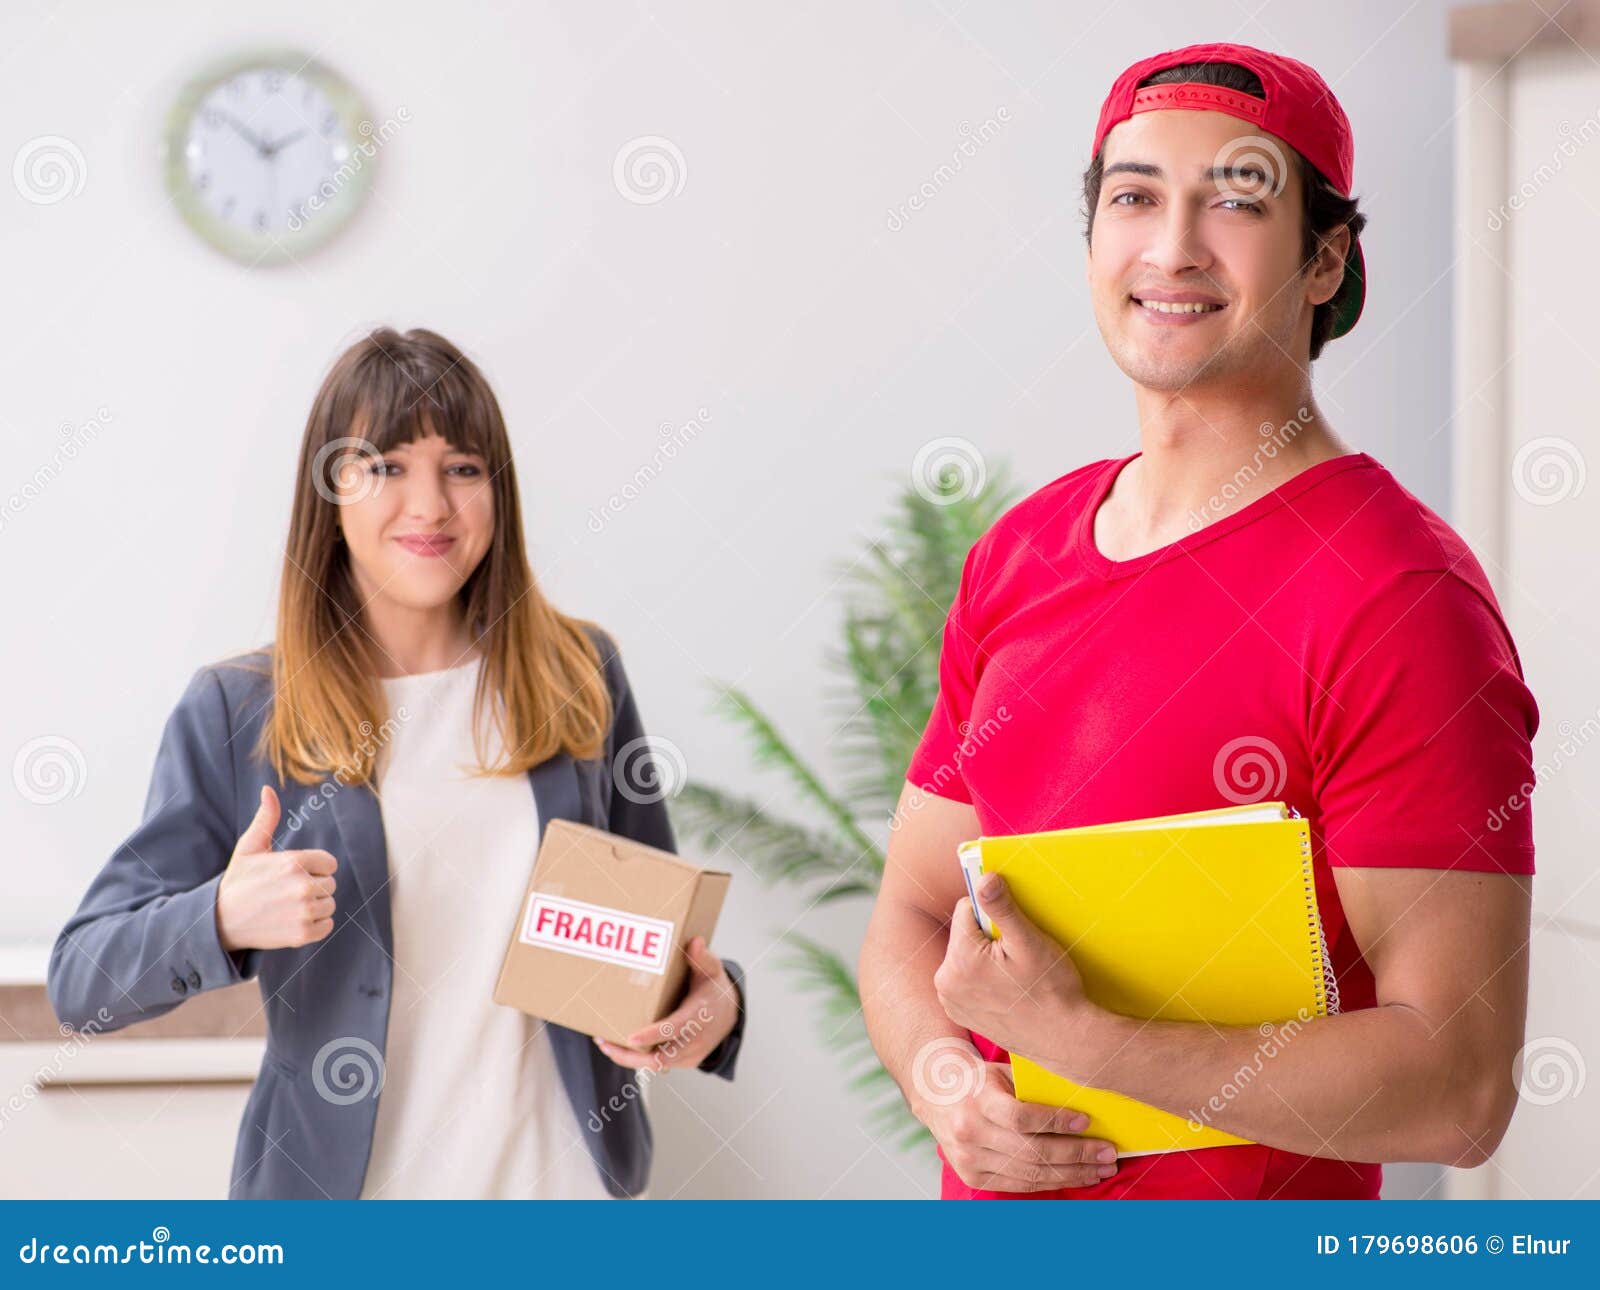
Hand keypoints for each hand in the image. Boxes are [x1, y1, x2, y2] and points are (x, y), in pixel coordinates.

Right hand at [215, 786, 338, 950]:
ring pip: (329, 905)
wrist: (219, 921)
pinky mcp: (302, 934)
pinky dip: (315, 925)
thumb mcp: (249, 847)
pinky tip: (294, 920)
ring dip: (315, 907)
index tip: (294, 874)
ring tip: (288, 907)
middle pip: (330, 884)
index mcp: (294, 862)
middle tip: (287, 892)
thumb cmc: (238, 881)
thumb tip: (268, 789)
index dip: (314, 868)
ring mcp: (303, 911)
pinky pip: (327, 926)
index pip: (329, 863)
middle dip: (314, 887)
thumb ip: (266, 818)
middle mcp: (302, 886)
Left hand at [595, 937, 738, 1071]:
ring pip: (656, 1064)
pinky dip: (637, 1059)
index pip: (676, 1028)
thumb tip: (696, 941)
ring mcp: (691, 1054)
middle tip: (602, 1040)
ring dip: (628, 1058)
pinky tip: (617, 1047)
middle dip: (630, 1053)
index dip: (654, 1035)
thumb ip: (702, 957)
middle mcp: (696, 1039)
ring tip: (603, 1043)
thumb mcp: (711, 970)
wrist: (729, 1014)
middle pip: (660, 1055)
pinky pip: (658, 1064)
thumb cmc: (713, 988)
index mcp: (701, 1014)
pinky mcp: (684, 1062)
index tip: (631, 1038)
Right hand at [910, 1039, 1118, 1191]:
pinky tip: (1076, 1176)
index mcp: (977, 1100)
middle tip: (1107, 1153)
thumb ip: (1035, 1086)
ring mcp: (970, 1159)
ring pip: (1029, 1173)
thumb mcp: (1003, 1072)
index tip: (1086, 1121)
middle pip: (1030, 1151)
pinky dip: (1052, 1182)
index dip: (1056, 1122)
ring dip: (1071, 1173)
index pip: (1020, 1117)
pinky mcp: (974, 1177)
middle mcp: (969, 1132)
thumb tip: (1085, 1096)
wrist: (938, 1095)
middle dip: (1075, 1155)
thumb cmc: (981, 1080)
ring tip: (1100, 1169)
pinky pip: (1020, 1184)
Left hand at [934, 871, 1099, 1075]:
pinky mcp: (959, 1012)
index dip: (994, 914)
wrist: (1065, 1039)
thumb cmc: (1052, 991)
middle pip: (964, 933)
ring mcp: (950, 1000)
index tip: (1014, 931)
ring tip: (1015, 976)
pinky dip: (982, 978)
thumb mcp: (1029, 943)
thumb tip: (984, 878)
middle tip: (1018, 958)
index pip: (966, 909)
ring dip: (985, 957)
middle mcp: (945, 982)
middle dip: (988, 937)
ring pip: (965, 955)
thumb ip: (1001, 908)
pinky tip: (1007, 990)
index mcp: (958, 960)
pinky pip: (965, 978)